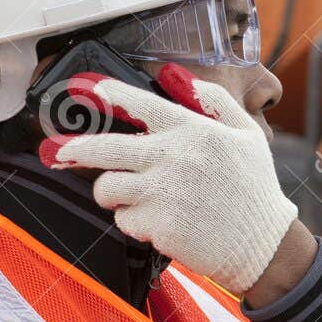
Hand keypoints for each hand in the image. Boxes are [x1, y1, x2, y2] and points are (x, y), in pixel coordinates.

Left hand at [40, 64, 298, 293]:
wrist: (264, 245)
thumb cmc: (256, 190)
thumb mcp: (247, 135)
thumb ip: (213, 101)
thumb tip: (174, 76)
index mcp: (193, 131)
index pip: (139, 103)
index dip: (105, 93)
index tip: (81, 88)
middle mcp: (173, 157)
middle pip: (103, 147)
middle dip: (74, 148)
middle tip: (58, 150)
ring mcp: (162, 192)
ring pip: (106, 187)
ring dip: (111, 193)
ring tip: (129, 197)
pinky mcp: (157, 226)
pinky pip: (123, 220)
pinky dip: (133, 223)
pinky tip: (157, 223)